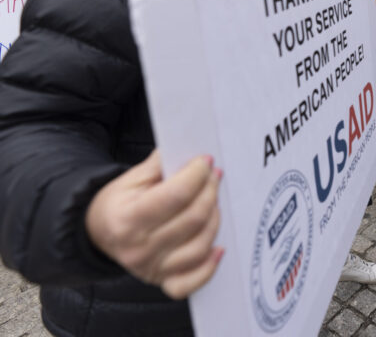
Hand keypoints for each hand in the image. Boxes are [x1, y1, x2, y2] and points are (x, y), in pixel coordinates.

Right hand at [85, 150, 222, 298]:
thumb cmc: (118, 203)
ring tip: (212, 201)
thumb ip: (160, 165)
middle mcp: (139, 249)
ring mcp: (151, 268)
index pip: (175, 195)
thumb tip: (188, 153)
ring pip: (199, 246)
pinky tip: (219, 247)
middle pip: (192, 219)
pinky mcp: (163, 280)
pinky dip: (210, 266)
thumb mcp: (130, 179)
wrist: (97, 233)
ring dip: (214, 219)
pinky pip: (192, 281)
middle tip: (214, 175)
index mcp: (127, 219)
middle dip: (209, 191)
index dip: (196, 175)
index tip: (205, 161)